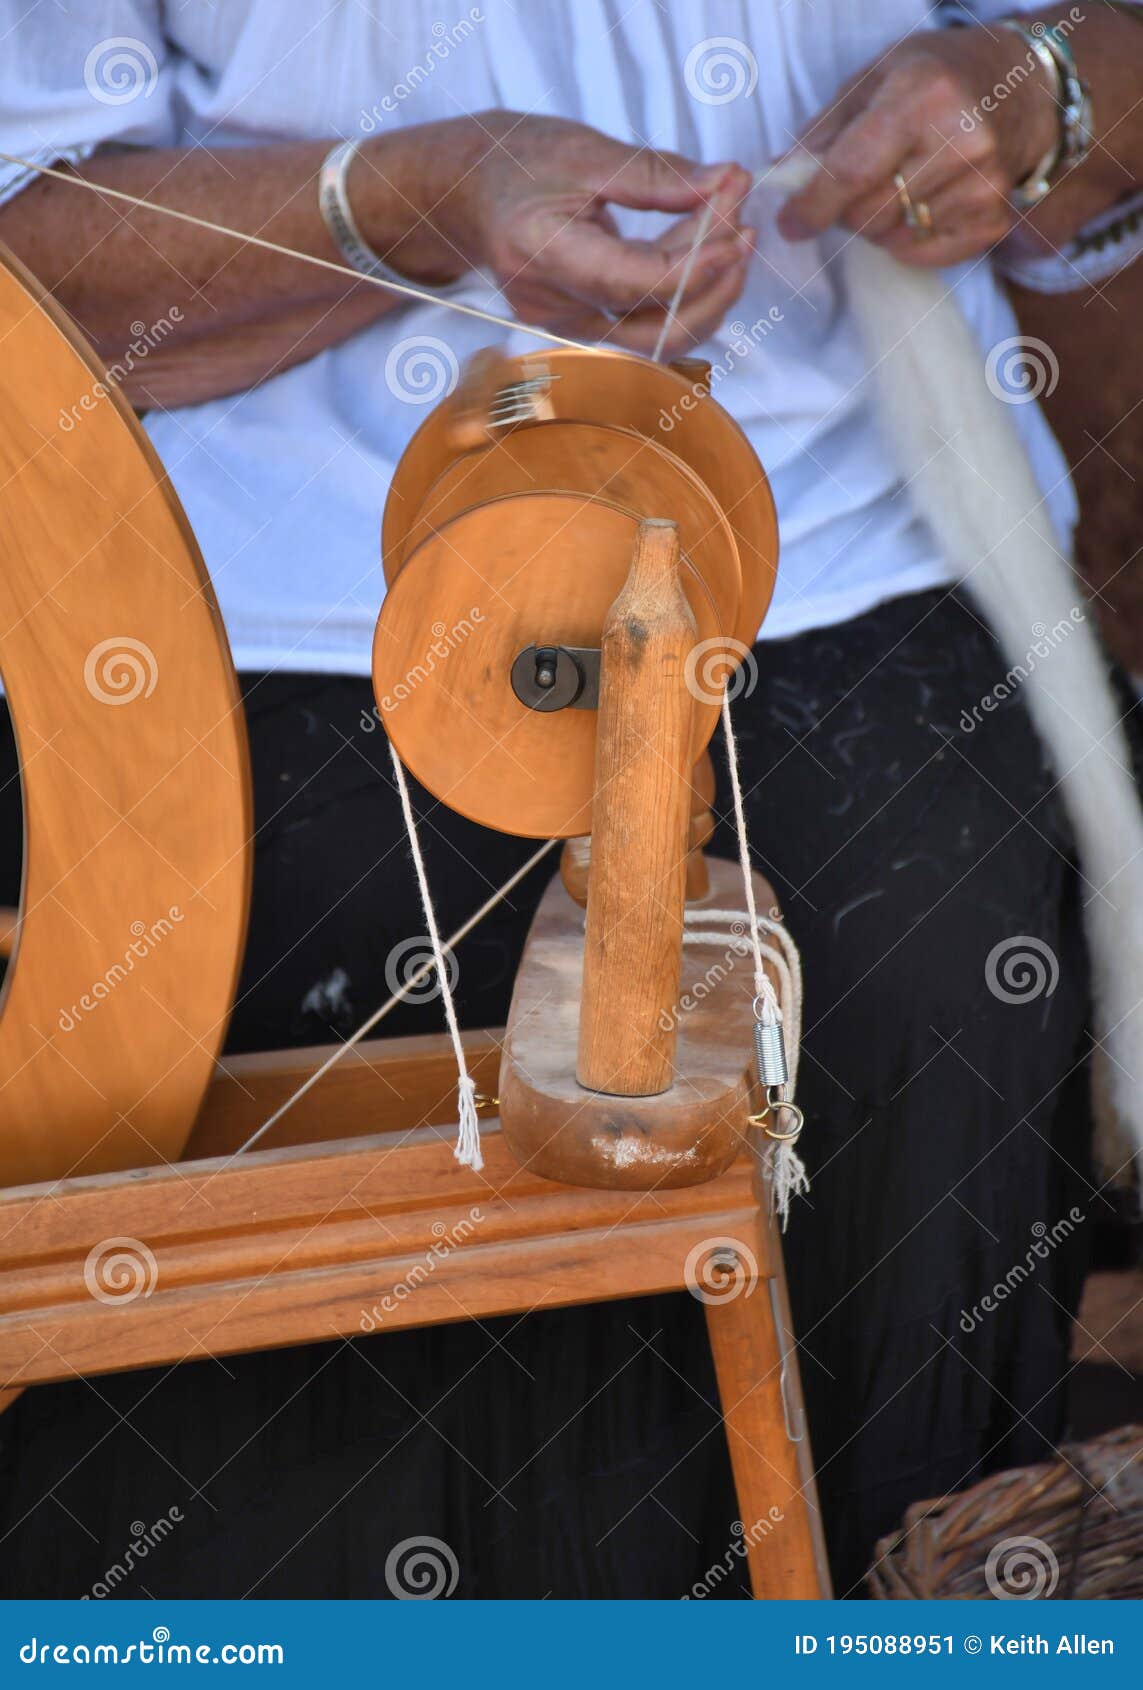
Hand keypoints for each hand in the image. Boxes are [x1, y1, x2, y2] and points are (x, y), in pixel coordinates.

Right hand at [399, 111, 754, 353]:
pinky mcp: (582, 325)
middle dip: (714, 286)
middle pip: (655, 331)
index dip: (699, 264)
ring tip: (732, 229)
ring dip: (707, 290)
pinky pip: (647, 321)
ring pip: (658, 335)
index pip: (638, 285)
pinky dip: (683, 288)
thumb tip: (723, 185)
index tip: (739, 226)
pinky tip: (705, 245)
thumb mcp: (585, 151)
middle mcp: (553, 308)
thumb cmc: (515, 163)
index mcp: (544, 257)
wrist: (468, 193)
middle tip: (745, 227)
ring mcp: (567, 326)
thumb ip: (656, 176)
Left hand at [776, 26, 1061, 265]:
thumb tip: (781, 176)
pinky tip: (920, 203)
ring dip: (875, 222)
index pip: (851, 171)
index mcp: (922, 95)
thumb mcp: (878, 75)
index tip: (791, 223)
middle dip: (843, 209)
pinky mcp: (993, 219)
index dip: (811, 205)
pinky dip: (905, 240)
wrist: (1024, 87)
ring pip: (890, 237)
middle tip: (854, 186)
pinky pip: (921, 254)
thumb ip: (826, 127)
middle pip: (866, 213)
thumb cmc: (939, 76)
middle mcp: (960, 140)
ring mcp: (982, 184)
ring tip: (896, 184)